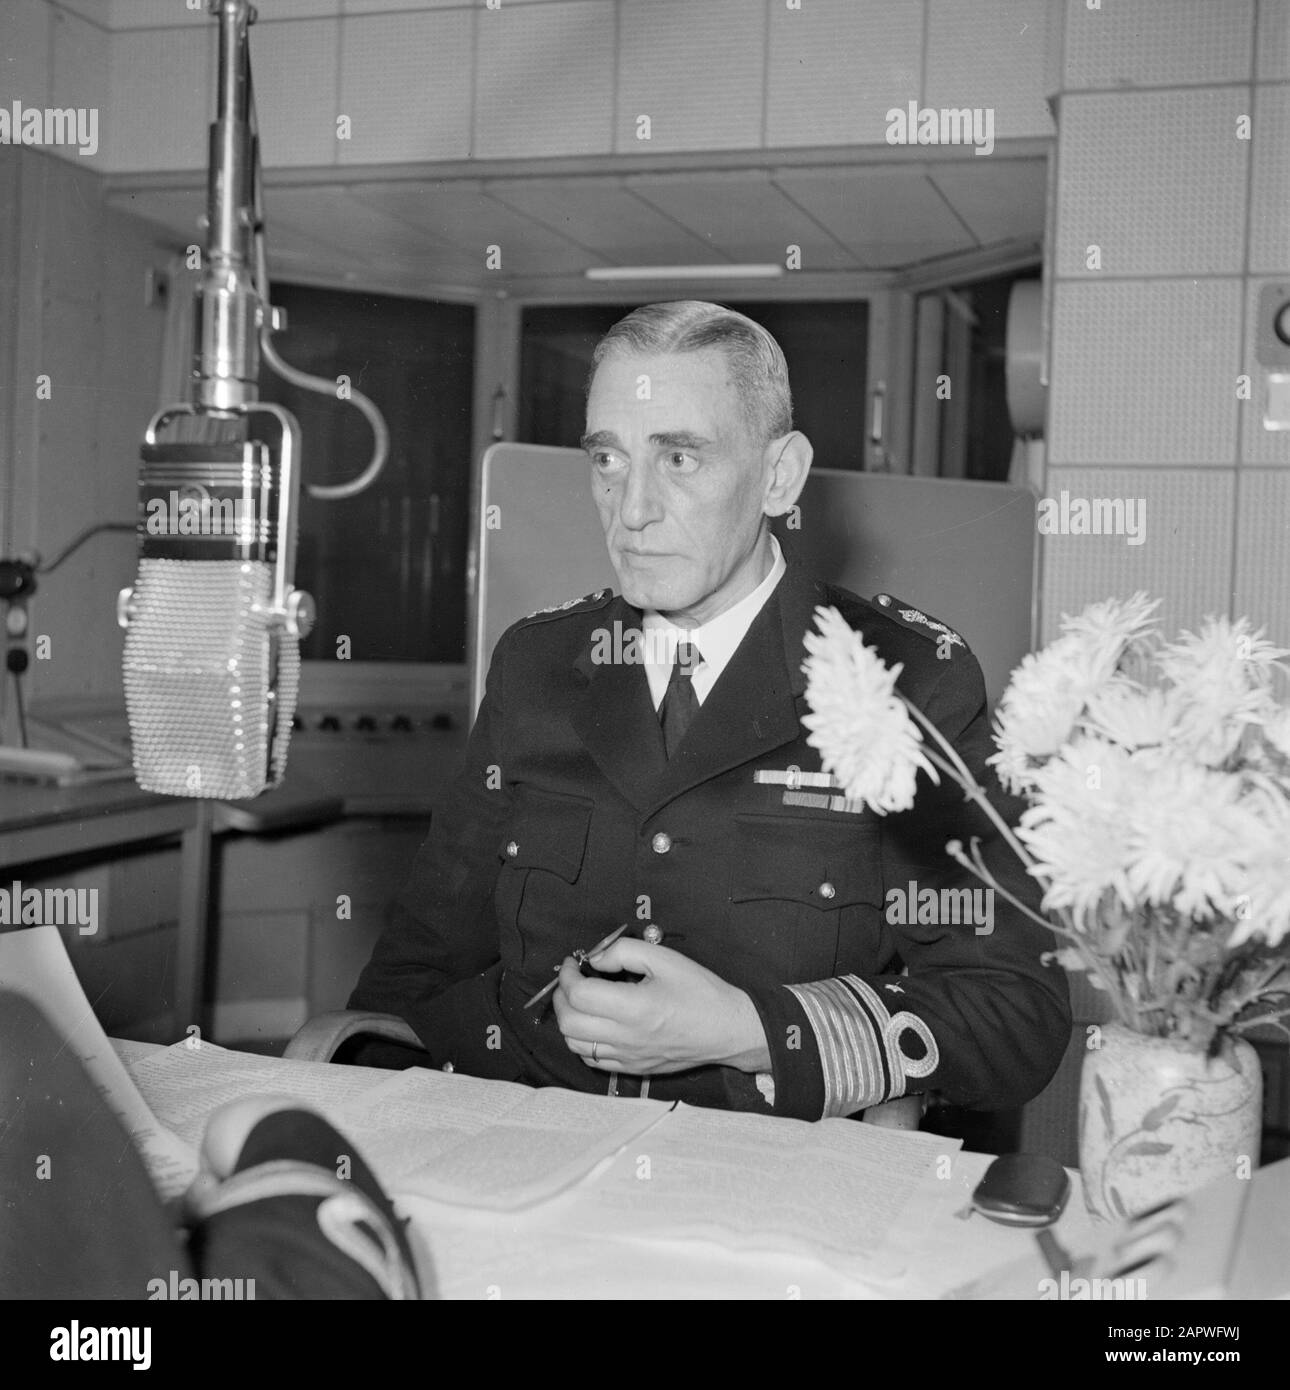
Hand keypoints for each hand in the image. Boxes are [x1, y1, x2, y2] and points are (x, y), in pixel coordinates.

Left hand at [552, 938, 770, 1075]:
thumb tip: (594, 959)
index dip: (567, 975)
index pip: (579, 995)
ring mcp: (628, 1057)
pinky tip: (595, 1025)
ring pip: (575, 1046)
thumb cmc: (701, 992)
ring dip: (569, 1021)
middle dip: (561, 997)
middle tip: (572, 980)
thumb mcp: (665, 958)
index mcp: (635, 1008)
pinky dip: (583, 1042)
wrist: (728, 1030)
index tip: (574, 962)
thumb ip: (624, 951)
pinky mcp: (633, 1068)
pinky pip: (593, 1061)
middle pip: (569, 1023)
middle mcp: (627, 1037)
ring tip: (581, 1002)